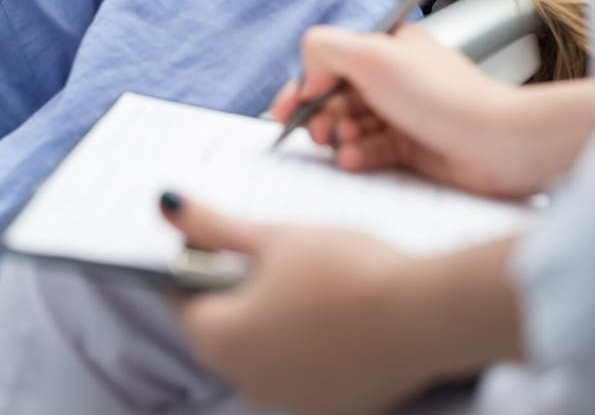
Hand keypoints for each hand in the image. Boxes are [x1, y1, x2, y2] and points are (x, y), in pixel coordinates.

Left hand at [162, 196, 437, 414]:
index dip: (190, 261)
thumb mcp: (275, 238)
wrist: (422, 314)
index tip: (208, 235)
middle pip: (221, 327)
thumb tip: (167, 205)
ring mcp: (289, 400)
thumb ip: (215, 227)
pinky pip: (299, 370)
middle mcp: (247, 381)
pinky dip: (304, 341)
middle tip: (261, 248)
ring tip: (303, 275)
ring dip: (270, 316)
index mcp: (222, 339)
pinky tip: (333, 308)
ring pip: (261, 350)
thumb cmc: (344, 269)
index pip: (182, 298)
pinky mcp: (329, 407)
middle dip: (233, 288)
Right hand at [272, 23, 527, 196]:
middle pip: (335, 96)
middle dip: (320, 114)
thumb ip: (324, 48)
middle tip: (318, 130)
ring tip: (343, 145)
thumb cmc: (442, 96)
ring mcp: (402, 112)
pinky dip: (357, 155)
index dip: (304, 86)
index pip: (330, 61)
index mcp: (386, 46)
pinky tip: (355, 159)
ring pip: (349, 126)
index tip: (285, 109)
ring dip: (338, 136)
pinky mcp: (410, 147)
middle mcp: (394, 76)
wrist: (496, 143)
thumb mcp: (372, 55)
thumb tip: (306, 72)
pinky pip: (369, 150)